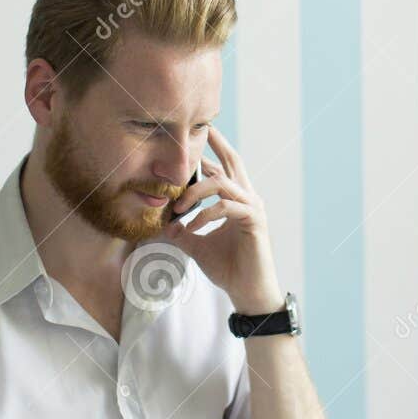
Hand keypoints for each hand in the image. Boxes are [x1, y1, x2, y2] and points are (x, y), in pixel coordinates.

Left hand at [161, 125, 282, 310]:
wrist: (247, 292)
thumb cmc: (228, 268)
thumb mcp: (198, 246)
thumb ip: (183, 232)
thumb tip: (164, 225)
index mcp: (236, 200)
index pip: (222, 169)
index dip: (209, 152)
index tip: (192, 137)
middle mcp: (247, 199)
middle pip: (232, 161)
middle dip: (217, 143)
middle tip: (202, 126)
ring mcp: (252, 208)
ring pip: (222, 183)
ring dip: (196, 191)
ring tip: (178, 207)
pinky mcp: (254, 221)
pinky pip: (226, 207)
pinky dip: (205, 214)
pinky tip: (190, 228)